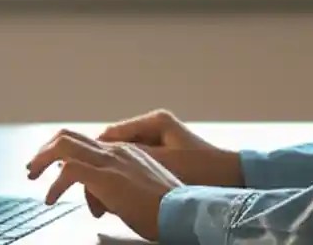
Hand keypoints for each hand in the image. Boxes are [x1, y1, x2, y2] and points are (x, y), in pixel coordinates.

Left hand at [27, 128, 182, 240]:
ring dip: (42, 160)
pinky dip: (55, 184)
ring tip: (33, 176)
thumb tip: (96, 202)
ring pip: (63, 145)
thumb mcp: (138, 192)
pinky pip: (69, 171)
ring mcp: (110, 162)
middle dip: (45, 150)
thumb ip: (115, 190)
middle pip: (68, 136)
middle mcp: (115, 151)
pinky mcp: (106, 177)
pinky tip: (51, 199)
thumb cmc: (167, 208)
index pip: (85, 143)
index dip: (65, 155)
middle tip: (33, 166)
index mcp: (124, 151)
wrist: (184, 211)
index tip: (55, 169)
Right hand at [100, 110, 244, 187]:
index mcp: (154, 121)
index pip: (111, 133)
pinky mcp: (166, 153)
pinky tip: (124, 189)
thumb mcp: (164, 162)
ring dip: (115, 170)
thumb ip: (132, 156)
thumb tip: (100, 155)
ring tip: (105, 190)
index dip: (93, 150)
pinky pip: (138, 161)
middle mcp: (155, 126)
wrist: (233, 177)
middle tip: (90, 183)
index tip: (79, 168)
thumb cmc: (203, 169)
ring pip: (125, 154)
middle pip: (116, 143)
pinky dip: (129, 174)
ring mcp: (161, 139)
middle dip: (103, 163)